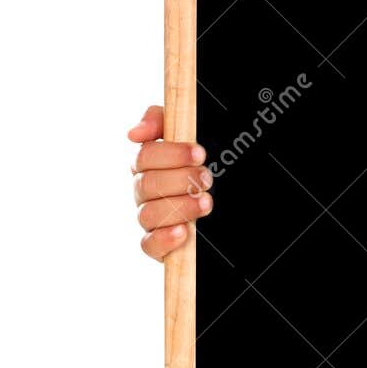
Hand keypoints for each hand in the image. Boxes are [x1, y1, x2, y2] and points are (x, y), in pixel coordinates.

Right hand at [128, 104, 210, 259]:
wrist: (232, 200)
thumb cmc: (204, 165)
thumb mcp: (192, 137)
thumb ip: (162, 122)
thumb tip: (134, 133)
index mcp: (150, 164)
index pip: (144, 156)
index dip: (171, 154)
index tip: (199, 153)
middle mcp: (145, 191)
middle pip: (146, 185)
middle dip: (180, 180)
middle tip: (206, 178)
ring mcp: (151, 218)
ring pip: (148, 214)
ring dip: (179, 207)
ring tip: (205, 203)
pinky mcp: (158, 244)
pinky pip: (148, 244)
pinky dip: (164, 238)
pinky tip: (184, 232)